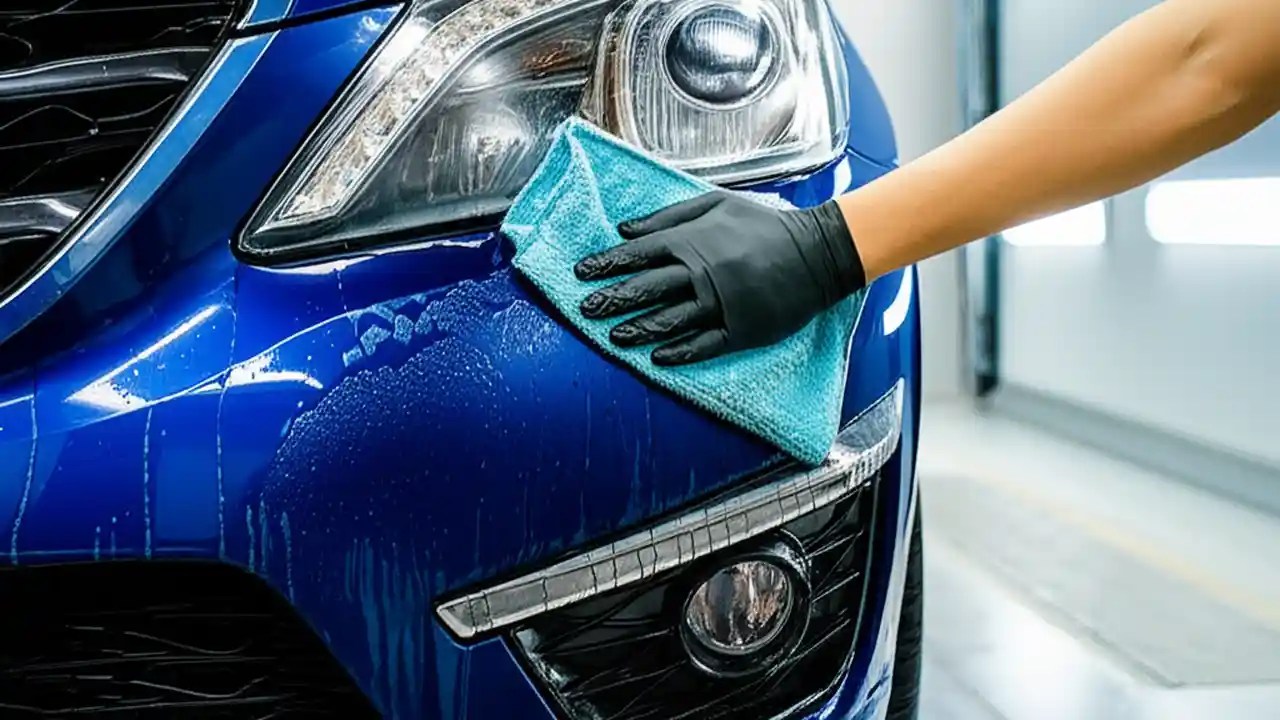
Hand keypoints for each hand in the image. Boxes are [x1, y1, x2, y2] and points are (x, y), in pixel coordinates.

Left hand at [574, 191, 864, 365]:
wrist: (816, 252)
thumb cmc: (763, 225)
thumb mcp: (716, 204)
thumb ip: (669, 215)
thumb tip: (624, 228)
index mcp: (692, 241)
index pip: (638, 254)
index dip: (607, 264)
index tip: (581, 273)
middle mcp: (700, 274)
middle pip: (646, 289)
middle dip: (612, 299)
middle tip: (585, 310)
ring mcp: (720, 305)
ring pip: (669, 320)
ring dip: (637, 329)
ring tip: (612, 337)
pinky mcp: (740, 330)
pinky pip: (703, 345)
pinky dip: (678, 352)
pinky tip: (655, 359)